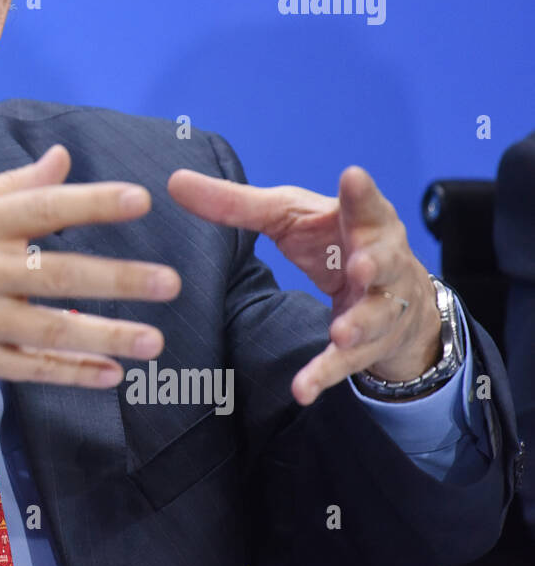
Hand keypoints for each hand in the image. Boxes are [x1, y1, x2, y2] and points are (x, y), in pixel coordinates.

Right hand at [0, 145, 181, 430]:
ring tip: (154, 340)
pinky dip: (71, 373)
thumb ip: (9, 187)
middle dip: (119, 279)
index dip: (93, 203)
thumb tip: (63, 158)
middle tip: (169, 281)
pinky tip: (110, 375)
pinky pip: (30, 368)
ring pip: (52, 328)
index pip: (42, 207)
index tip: (140, 198)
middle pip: (58, 273)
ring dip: (108, 336)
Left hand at [167, 164, 441, 406]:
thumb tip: (174, 182)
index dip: (360, 192)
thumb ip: (235, 203)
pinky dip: (323, 375)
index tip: (352, 175)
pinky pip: (345, 363)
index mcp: (361, 222)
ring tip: (341, 332)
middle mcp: (379, 262)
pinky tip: (301, 390)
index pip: (364, 203)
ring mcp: (379, 306)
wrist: (391, 297)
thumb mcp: (286, 218)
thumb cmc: (333, 241)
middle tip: (360, 265)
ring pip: (374, 315)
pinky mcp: (366, 346)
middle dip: (374, 263)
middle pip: (382, 261)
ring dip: (358, 323)